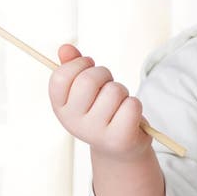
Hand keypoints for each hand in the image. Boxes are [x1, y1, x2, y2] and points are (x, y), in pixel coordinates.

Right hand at [48, 43, 151, 160]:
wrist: (120, 148)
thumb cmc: (102, 111)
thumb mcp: (85, 91)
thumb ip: (74, 68)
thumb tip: (65, 47)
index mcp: (60, 107)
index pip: (60, 76)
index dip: (78, 64)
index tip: (88, 65)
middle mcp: (73, 122)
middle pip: (88, 80)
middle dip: (104, 74)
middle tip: (108, 84)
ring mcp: (95, 132)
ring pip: (114, 91)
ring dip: (122, 91)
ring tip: (119, 103)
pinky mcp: (118, 138)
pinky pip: (132, 105)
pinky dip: (135, 104)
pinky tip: (130, 116)